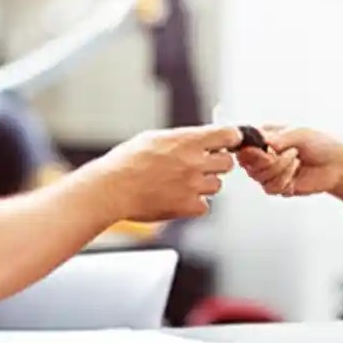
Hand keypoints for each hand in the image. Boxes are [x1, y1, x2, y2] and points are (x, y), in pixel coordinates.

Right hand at [94, 124, 241, 221]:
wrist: (112, 188)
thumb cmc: (126, 162)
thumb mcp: (154, 138)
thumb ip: (181, 139)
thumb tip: (196, 138)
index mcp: (187, 141)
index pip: (227, 135)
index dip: (230, 138)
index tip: (228, 141)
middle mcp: (195, 162)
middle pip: (228, 163)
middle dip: (217, 164)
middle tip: (202, 165)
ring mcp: (193, 186)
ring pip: (217, 186)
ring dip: (204, 184)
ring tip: (181, 183)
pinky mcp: (188, 207)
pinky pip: (204, 206)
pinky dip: (194, 204)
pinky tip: (177, 198)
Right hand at [236, 126, 342, 210]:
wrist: (337, 166)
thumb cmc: (320, 144)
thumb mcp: (299, 133)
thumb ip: (278, 138)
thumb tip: (261, 140)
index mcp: (265, 137)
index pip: (243, 143)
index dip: (248, 148)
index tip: (263, 149)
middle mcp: (263, 154)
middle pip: (247, 162)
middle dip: (269, 159)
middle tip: (288, 152)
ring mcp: (269, 172)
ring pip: (258, 176)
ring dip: (281, 168)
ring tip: (296, 159)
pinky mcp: (277, 186)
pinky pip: (270, 188)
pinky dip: (284, 180)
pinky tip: (296, 172)